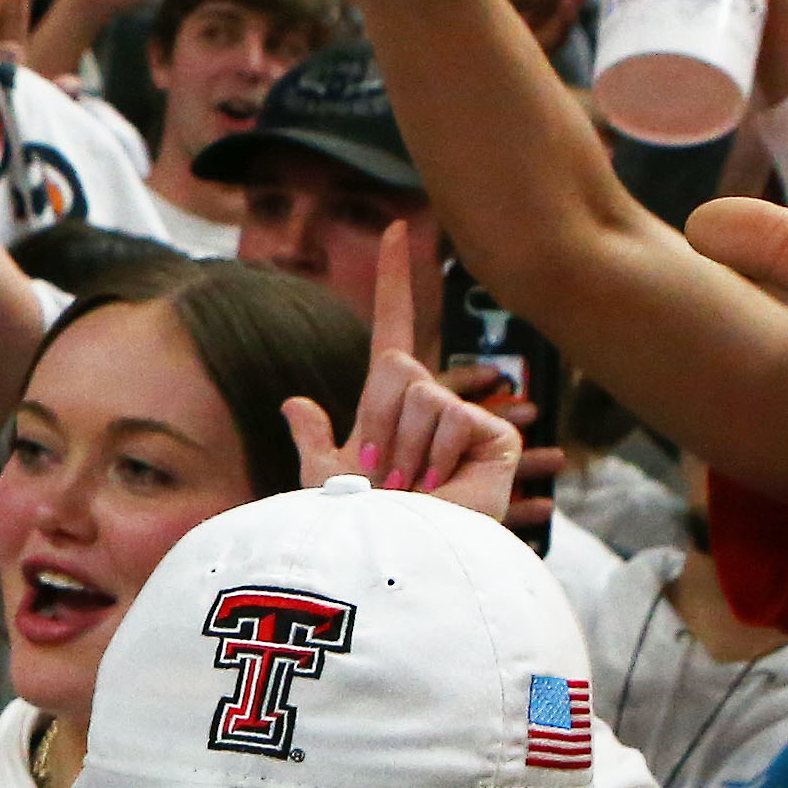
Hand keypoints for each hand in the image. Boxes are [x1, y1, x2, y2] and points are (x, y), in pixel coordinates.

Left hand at [280, 217, 519, 517]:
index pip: (393, 325)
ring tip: (413, 485)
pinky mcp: (492, 432)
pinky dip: (436, 453)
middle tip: (384, 472)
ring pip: (419, 392)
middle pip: (394, 365)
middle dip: (378, 420)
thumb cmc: (359, 528)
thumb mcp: (326, 481)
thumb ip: (314, 442)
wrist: (397, 560)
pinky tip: (444, 482)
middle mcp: (428, 401)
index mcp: (389, 402)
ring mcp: (464, 416)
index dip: (394, 278)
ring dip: (405, 446)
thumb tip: (295, 402)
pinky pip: (449, 414)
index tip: (397, 226)